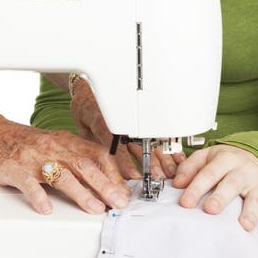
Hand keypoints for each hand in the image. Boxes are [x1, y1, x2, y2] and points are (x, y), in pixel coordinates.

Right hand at [0, 108, 130, 215]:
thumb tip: (107, 179)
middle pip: (83, 165)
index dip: (113, 172)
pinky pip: (28, 183)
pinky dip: (38, 196)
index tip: (124, 190)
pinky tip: (46, 208)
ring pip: (61, 174)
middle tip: (118, 202)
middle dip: (104, 184)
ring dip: (80, 192)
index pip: (96, 154)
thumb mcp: (57, 144)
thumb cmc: (28, 143)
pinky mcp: (15, 169)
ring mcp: (34, 159)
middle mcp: (53, 148)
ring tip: (94, 208)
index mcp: (66, 141)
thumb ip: (79, 158)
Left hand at [70, 80, 185, 180]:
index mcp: (101, 121)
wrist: (94, 79)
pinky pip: (157, 131)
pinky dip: (167, 144)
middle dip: (149, 162)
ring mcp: (134, 116)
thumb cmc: (86, 104)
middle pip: (137, 143)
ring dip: (160, 156)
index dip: (124, 160)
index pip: (115, 144)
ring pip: (149, 138)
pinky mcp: (143, 114)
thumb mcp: (80, 122)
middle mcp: (121, 118)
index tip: (132, 174)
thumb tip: (96, 162)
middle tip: (157, 177)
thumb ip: (90, 142)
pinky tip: (176, 155)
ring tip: (169, 170)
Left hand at [172, 144, 257, 238]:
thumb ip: (191, 167)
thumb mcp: (208, 156)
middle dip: (221, 198)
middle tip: (210, 210)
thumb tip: (177, 184)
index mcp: (226, 159)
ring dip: (250, 212)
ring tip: (244, 225)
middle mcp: (243, 170)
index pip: (209, 173)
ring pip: (255, 198)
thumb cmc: (229, 161)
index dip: (196, 188)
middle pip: (232, 184)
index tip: (185, 203)